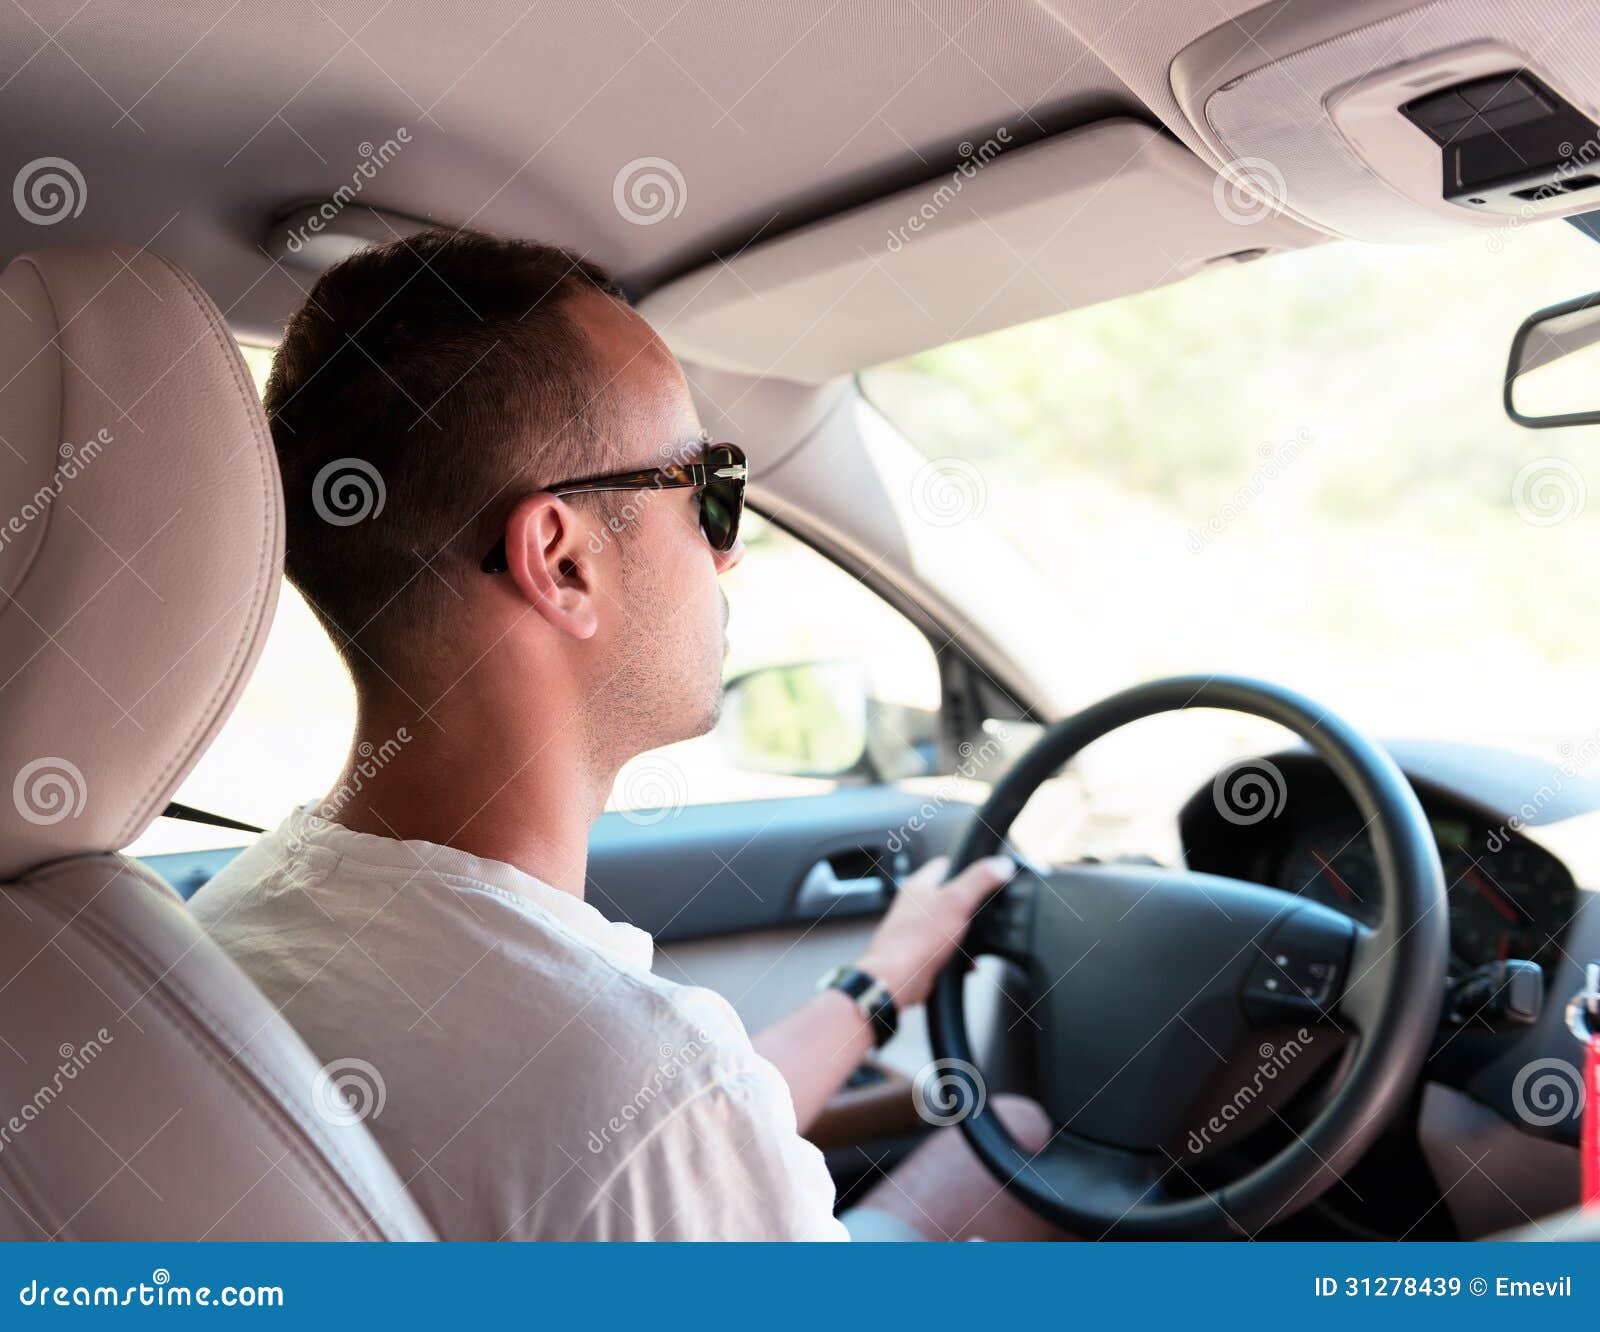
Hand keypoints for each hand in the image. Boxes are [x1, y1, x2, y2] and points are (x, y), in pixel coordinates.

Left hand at [855, 854, 1014, 1007]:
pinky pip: (949, 950)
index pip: (945, 864)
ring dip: (968, 936)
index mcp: (919, 885)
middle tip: (983, 913)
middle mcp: (917, 906)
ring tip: (975, 941)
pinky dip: (961, 957)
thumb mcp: (956, 902)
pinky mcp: (922, 953)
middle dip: (971, 908)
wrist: (896, 981)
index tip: (986, 875)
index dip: (967, 867)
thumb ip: (980, 880)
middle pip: (951, 897)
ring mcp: (918, 930)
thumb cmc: (914, 941)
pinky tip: (967, 963)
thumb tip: (1001, 864)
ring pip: (952, 926)